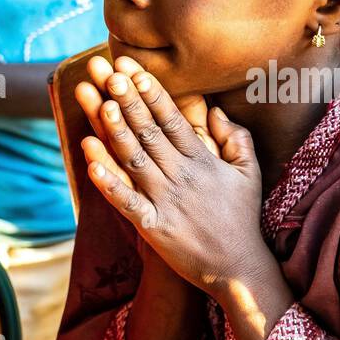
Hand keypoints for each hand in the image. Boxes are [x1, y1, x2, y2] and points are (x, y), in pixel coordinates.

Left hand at [75, 62, 264, 296]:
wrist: (238, 267)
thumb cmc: (242, 218)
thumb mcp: (249, 172)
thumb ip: (237, 138)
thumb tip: (217, 111)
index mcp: (203, 162)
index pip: (173, 121)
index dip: (153, 95)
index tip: (135, 71)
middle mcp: (182, 177)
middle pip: (151, 133)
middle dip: (130, 102)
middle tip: (110, 75)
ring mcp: (166, 201)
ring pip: (136, 161)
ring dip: (117, 132)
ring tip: (100, 104)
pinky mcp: (153, 227)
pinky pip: (126, 202)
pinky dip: (108, 183)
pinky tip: (90, 163)